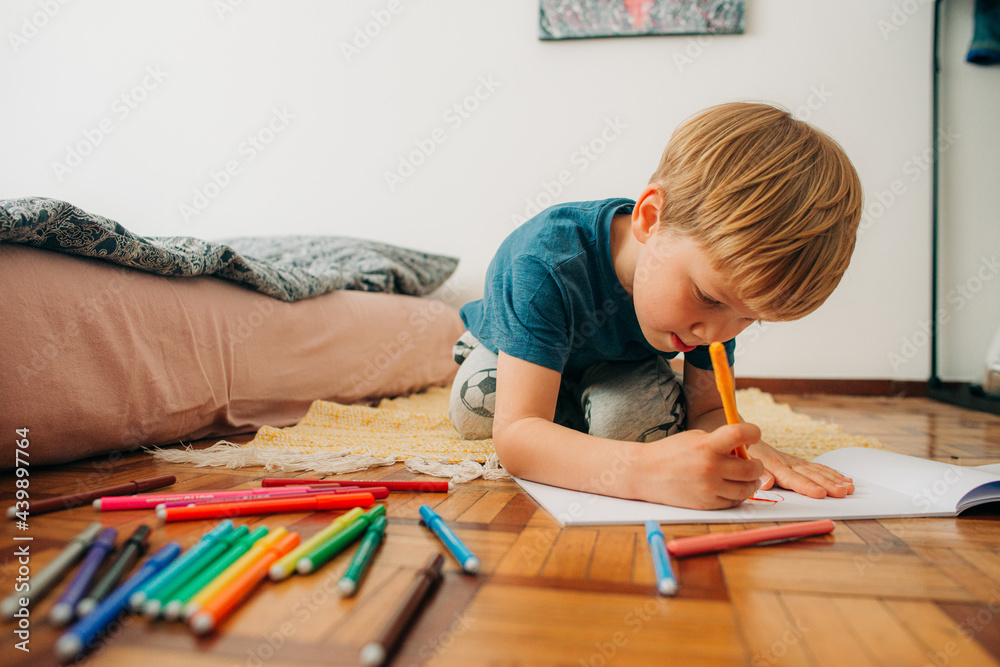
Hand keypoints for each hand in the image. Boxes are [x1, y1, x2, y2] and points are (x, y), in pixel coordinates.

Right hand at [636, 423, 765, 509]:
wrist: (646, 473)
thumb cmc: (671, 452)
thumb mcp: (695, 438)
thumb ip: (721, 442)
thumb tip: (747, 449)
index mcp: (707, 445)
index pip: (740, 434)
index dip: (753, 432)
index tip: (753, 435)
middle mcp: (710, 467)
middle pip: (752, 468)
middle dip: (757, 465)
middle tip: (752, 463)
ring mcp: (709, 488)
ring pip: (747, 489)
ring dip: (751, 482)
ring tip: (744, 477)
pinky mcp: (707, 504)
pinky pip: (734, 501)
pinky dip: (737, 494)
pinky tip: (731, 486)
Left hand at [747, 442, 854, 498]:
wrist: (744, 438)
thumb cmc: (743, 455)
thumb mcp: (744, 464)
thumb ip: (758, 475)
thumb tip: (768, 484)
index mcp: (775, 467)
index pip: (793, 478)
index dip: (807, 486)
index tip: (820, 493)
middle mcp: (788, 463)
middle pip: (810, 475)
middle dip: (828, 484)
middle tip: (843, 492)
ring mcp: (794, 462)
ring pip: (817, 470)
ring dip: (834, 479)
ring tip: (849, 488)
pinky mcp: (798, 462)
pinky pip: (817, 467)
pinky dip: (832, 473)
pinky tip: (844, 479)